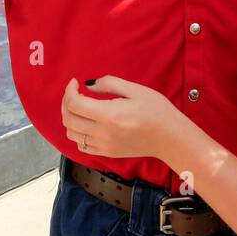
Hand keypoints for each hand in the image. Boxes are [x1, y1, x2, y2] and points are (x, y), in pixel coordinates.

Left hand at [60, 76, 185, 160]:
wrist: (170, 138)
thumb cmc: (156, 111)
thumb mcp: (135, 90)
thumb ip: (109, 84)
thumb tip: (88, 85)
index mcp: (109, 116)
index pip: (75, 104)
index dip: (69, 90)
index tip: (75, 82)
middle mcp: (102, 133)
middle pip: (69, 119)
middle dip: (66, 102)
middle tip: (74, 92)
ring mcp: (104, 146)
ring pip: (71, 134)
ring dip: (70, 118)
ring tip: (79, 107)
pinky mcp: (107, 153)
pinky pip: (81, 145)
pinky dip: (77, 133)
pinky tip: (86, 122)